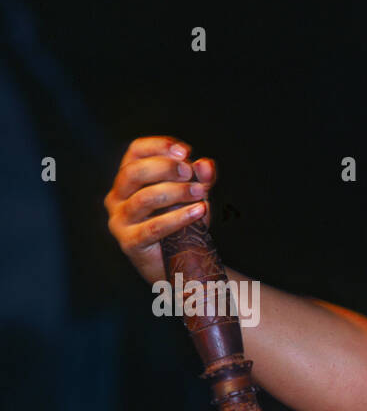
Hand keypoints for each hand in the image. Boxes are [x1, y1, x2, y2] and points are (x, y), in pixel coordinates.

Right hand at [104, 136, 217, 282]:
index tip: (185, 151)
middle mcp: (117, 197)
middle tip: (191, 173)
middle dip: (165, 168)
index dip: (159, 146)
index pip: (135, 151)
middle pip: (134, 172)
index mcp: (128, 179)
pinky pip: (154, 227)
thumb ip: (200, 179)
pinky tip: (199, 211)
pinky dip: (179, 218)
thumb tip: (206, 164)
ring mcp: (120, 220)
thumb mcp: (193, 197)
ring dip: (176, 192)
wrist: (179, 264)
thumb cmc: (182, 225)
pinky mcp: (129, 242)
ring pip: (144, 198)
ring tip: (201, 193)